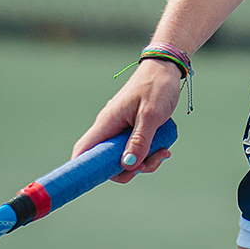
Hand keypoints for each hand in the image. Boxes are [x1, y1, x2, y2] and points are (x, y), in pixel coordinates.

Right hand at [72, 58, 179, 183]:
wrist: (166, 68)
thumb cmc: (156, 86)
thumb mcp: (150, 115)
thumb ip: (140, 141)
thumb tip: (127, 165)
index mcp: (107, 123)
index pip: (83, 151)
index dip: (83, 168)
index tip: (96, 180)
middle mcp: (110, 129)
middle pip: (108, 163)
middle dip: (129, 169)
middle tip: (149, 161)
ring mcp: (122, 131)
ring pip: (125, 159)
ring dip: (144, 162)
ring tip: (162, 151)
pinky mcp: (133, 131)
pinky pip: (136, 151)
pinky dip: (149, 154)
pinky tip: (163, 147)